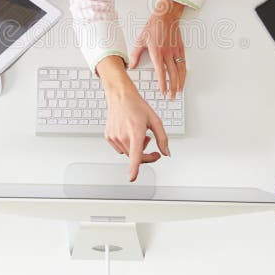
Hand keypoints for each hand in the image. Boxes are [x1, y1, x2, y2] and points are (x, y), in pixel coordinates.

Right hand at [99, 57, 170, 181]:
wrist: (120, 96)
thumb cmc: (137, 106)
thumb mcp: (155, 120)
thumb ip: (162, 139)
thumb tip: (166, 153)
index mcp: (136, 131)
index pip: (135, 154)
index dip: (134, 168)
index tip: (132, 178)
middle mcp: (123, 135)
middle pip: (135, 157)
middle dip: (146, 155)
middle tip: (151, 143)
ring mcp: (114, 137)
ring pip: (128, 153)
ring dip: (136, 148)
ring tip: (139, 134)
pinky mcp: (108, 137)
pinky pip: (120, 149)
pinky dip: (127, 145)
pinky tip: (129, 133)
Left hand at [130, 0, 185, 98]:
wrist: (166, 16)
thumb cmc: (153, 27)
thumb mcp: (140, 40)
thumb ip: (135, 54)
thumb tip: (131, 65)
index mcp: (157, 53)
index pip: (161, 72)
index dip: (162, 84)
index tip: (163, 91)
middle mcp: (167, 53)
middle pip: (172, 74)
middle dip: (172, 87)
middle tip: (171, 96)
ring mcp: (175, 51)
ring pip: (180, 70)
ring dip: (180, 82)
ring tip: (179, 90)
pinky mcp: (180, 48)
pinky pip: (183, 63)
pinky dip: (184, 72)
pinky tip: (183, 78)